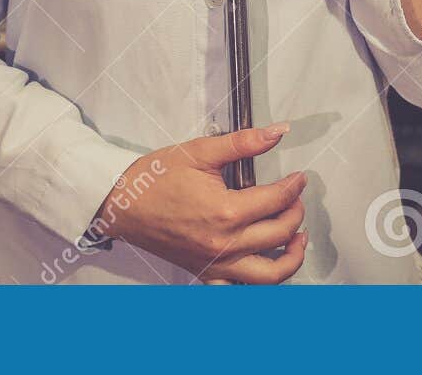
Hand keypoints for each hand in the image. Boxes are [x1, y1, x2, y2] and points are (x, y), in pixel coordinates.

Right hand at [97, 123, 308, 282]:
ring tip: (298, 238)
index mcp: (225, 212)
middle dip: (295, 212)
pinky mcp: (205, 272)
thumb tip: (277, 132)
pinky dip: (257, 283)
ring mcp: (215, 263)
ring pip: (269, 275)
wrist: (122, 203)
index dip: (294, 186)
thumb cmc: (155, 178)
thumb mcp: (200, 151)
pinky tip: (264, 263)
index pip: (276, 200)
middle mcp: (224, 244)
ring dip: (291, 257)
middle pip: (280, 233)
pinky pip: (238, 290)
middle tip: (295, 198)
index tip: (299, 178)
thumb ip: (243, 142)